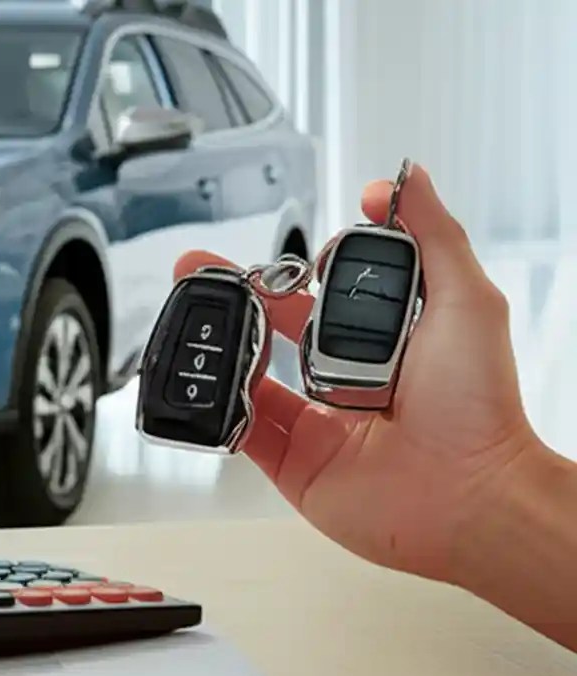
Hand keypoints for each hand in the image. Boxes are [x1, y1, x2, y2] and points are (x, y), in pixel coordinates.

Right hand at [175, 164, 544, 583]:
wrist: (471, 496)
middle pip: (276, 327)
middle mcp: (349, 378)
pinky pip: (243, 431)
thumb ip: (432, 235)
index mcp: (386, 339)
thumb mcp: (466, 300)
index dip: (303, 270)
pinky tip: (203, 379)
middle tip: (200, 267)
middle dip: (237, 296)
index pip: (328, 292)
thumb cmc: (481, 406)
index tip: (296, 256)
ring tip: (193, 316)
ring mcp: (319, 422)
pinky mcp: (294, 464)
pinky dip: (220, 407)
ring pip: (252, 375)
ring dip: (220, 344)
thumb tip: (403, 179)